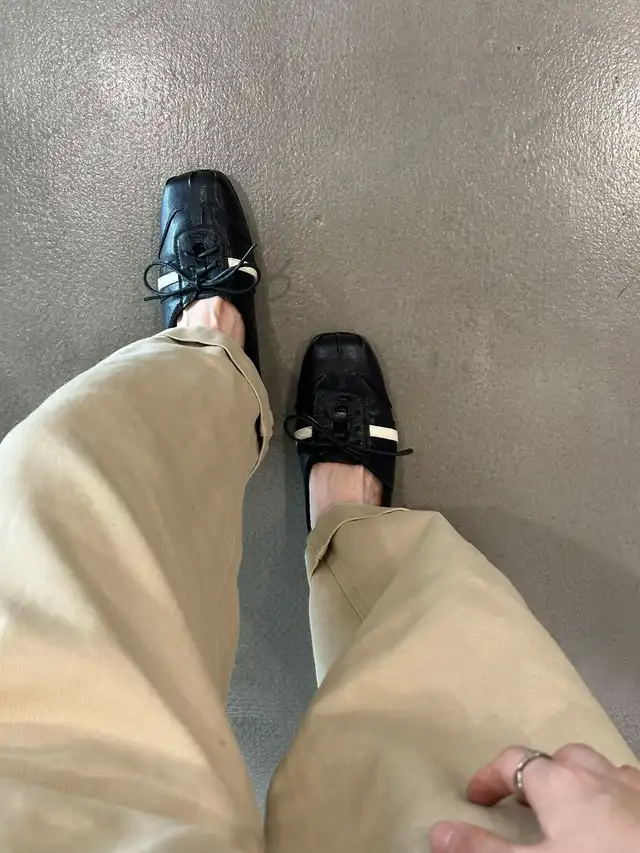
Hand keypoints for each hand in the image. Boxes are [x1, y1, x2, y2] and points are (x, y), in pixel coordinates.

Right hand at [430, 744, 639, 851]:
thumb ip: (484, 850)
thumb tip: (438, 830)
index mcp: (559, 781)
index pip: (512, 761)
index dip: (489, 777)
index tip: (476, 797)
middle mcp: (595, 772)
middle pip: (559, 759)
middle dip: (540, 776)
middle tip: (527, 805)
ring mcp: (633, 784)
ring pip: (599, 770)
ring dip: (580, 783)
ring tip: (573, 814)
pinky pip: (631, 787)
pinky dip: (616, 797)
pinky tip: (618, 824)